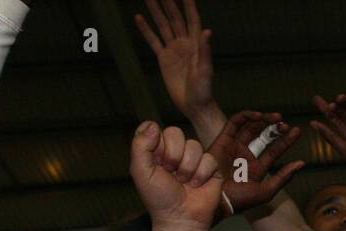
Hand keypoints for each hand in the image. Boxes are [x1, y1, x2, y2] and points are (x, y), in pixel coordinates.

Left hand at [129, 121, 221, 230]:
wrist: (181, 218)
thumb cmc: (159, 198)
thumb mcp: (141, 170)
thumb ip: (140, 145)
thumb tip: (153, 124)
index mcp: (156, 150)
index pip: (156, 129)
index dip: (157, 145)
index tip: (156, 163)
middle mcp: (175, 151)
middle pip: (176, 132)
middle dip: (172, 156)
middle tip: (171, 173)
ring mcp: (194, 159)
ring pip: (194, 146)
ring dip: (187, 168)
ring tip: (184, 182)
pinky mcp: (211, 168)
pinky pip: (209, 159)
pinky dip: (201, 174)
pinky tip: (197, 185)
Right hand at [135, 0, 214, 119]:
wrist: (193, 105)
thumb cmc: (203, 90)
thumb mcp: (205, 71)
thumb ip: (205, 51)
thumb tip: (207, 31)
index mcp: (196, 45)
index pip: (192, 20)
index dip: (188, 6)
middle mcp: (184, 44)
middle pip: (175, 18)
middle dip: (168, 3)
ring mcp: (173, 50)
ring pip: (163, 26)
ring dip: (155, 11)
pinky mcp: (164, 59)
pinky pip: (153, 41)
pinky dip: (145, 30)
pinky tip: (138, 17)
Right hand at [205, 111, 304, 214]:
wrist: (215, 199)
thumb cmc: (240, 200)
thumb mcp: (266, 191)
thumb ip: (284, 177)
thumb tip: (301, 163)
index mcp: (257, 167)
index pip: (275, 149)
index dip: (286, 140)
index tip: (297, 131)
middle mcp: (246, 155)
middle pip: (263, 135)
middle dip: (275, 128)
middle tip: (285, 125)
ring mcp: (235, 146)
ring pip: (251, 126)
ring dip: (264, 119)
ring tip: (277, 118)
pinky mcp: (223, 139)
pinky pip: (235, 123)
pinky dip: (246, 116)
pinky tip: (259, 116)